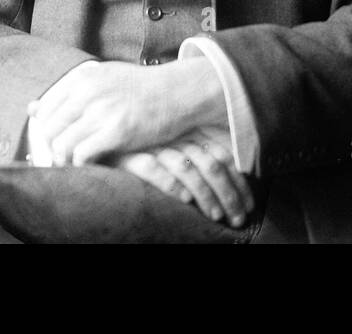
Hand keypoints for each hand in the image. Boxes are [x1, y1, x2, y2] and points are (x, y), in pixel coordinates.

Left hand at [27, 59, 224, 165]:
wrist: (178, 91)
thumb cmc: (141, 88)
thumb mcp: (104, 79)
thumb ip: (69, 93)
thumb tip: (31, 109)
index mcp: (83, 77)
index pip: (45, 109)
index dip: (45, 130)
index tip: (53, 141)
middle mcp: (89, 91)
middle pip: (49, 129)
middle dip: (52, 148)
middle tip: (61, 159)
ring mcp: (103, 111)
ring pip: (62, 144)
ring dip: (65, 160)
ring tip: (75, 165)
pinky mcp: (117, 131)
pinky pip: (82, 155)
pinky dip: (81, 165)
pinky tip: (91, 165)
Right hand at [114, 127, 254, 226]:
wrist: (103, 139)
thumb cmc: (145, 148)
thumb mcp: (178, 147)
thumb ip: (202, 157)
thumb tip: (235, 181)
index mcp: (190, 132)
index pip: (223, 156)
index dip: (239, 182)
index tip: (249, 205)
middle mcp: (174, 136)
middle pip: (211, 165)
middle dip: (229, 195)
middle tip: (237, 219)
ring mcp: (152, 144)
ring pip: (188, 169)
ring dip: (206, 194)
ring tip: (215, 216)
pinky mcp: (129, 156)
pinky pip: (153, 168)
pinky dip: (171, 184)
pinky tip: (184, 200)